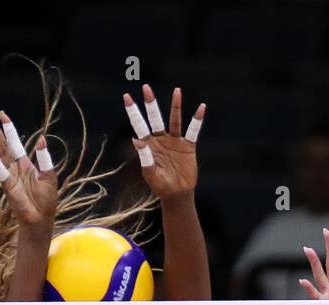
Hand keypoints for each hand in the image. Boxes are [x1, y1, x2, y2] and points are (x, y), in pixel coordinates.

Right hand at [0, 111, 57, 235]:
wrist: (41, 219)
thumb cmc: (46, 201)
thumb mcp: (49, 176)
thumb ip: (44, 157)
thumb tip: (42, 138)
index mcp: (25, 164)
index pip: (15, 143)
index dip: (9, 129)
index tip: (2, 115)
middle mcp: (14, 168)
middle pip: (3, 145)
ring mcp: (9, 176)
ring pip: (0, 154)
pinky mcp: (8, 186)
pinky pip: (0, 171)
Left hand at [124, 84, 204, 199]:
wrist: (177, 194)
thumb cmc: (161, 186)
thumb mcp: (150, 173)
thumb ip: (144, 157)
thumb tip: (136, 139)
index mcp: (148, 144)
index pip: (139, 124)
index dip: (133, 111)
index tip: (126, 97)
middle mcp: (160, 139)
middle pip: (155, 117)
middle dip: (151, 103)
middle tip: (146, 87)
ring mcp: (174, 141)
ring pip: (174, 119)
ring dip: (175, 105)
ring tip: (177, 90)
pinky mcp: (188, 146)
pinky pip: (193, 130)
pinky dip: (197, 120)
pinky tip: (201, 107)